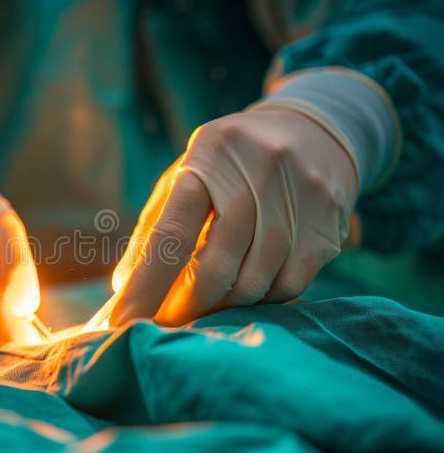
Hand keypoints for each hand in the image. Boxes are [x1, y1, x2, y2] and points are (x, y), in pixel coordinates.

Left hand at [111, 108, 357, 325]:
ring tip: (210, 302)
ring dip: (225, 305)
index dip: (146, 284)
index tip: (123, 323)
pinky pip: (289, 286)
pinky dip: (262, 301)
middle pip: (216, 266)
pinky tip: (248, 290)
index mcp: (207, 157)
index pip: (172, 231)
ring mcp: (299, 195)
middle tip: (169, 323)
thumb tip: (123, 287)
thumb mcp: (187, 176)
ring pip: (255, 283)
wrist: (313, 129)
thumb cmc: (229, 164)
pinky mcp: (329, 220)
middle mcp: (255, 172)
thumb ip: (153, 227)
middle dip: (186, 307)